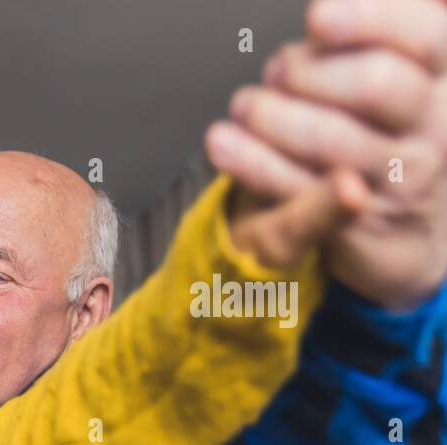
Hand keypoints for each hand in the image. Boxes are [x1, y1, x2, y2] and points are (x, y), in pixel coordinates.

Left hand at [207, 0, 446, 307]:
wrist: (400, 223)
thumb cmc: (382, 127)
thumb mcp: (396, 73)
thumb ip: (372, 36)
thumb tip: (325, 13)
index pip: (425, 35)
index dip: (371, 20)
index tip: (317, 17)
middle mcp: (436, 126)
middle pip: (376, 84)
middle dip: (311, 72)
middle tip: (276, 70)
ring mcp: (402, 178)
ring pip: (331, 138)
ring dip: (273, 115)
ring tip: (246, 104)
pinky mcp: (359, 220)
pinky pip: (297, 186)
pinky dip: (251, 160)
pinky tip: (221, 141)